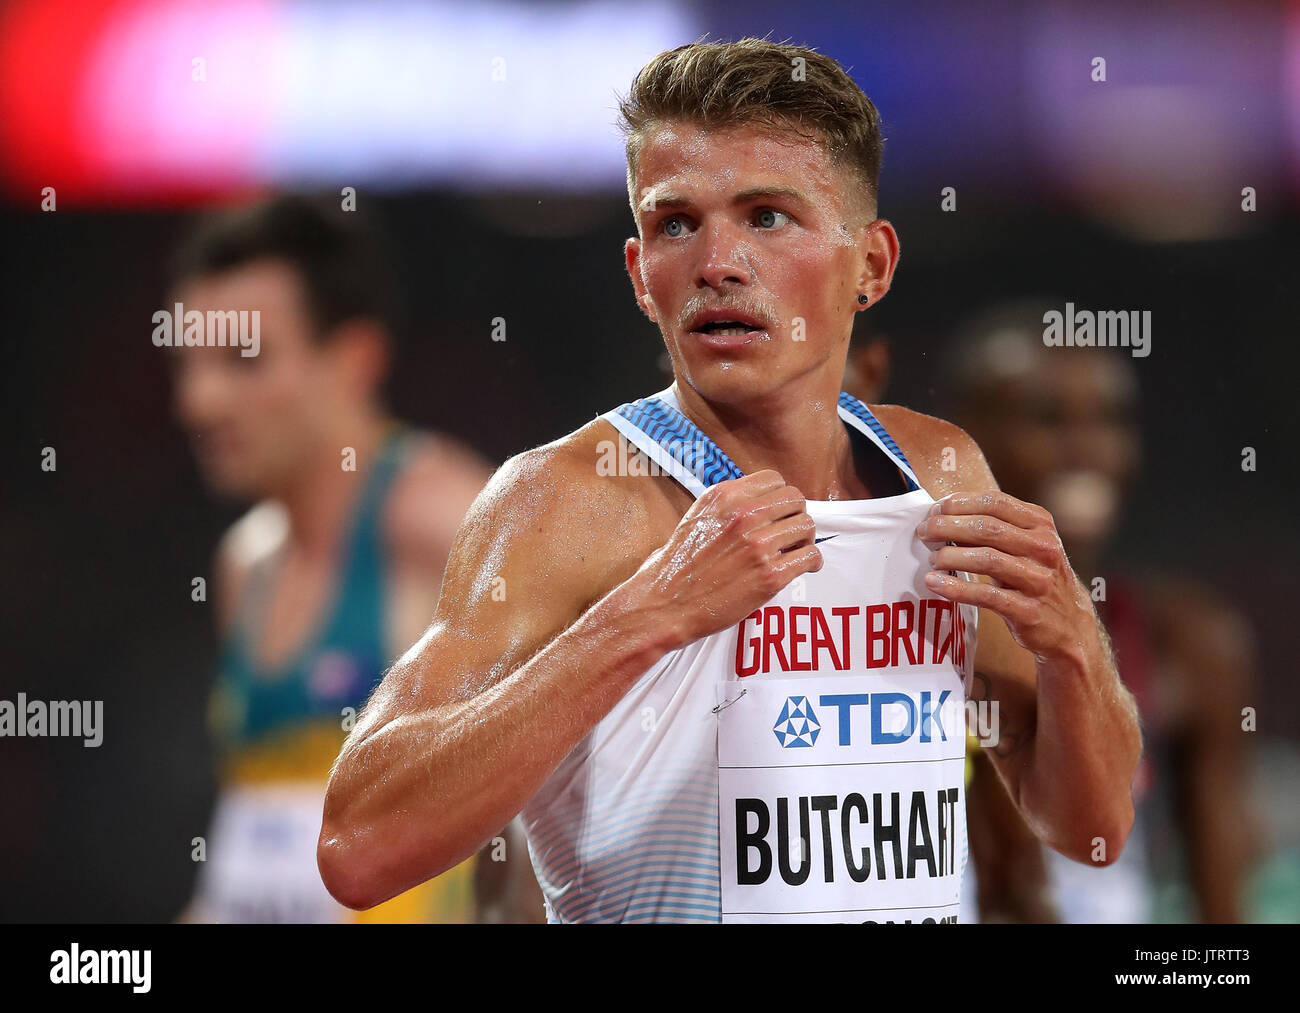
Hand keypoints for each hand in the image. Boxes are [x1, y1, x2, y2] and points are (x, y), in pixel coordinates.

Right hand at [623, 469, 822, 648]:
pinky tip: (804, 567)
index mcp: (725, 496)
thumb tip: (758, 503)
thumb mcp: (696, 518)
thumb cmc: (676, 566)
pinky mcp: (770, 575)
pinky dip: (812, 562)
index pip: (774, 479)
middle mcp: (744, 515)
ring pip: (807, 527)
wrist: (663, 604)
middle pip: (795, 500)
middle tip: (791, 532)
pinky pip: (810, 557)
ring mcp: (759, 545)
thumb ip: (728, 506)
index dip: (779, 496)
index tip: (778, 511)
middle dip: (796, 515)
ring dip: (805, 539)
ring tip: (797, 551)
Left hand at [915, 491, 1093, 659]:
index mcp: (1040, 524)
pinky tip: (934, 583)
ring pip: (987, 558)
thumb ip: (993, 527)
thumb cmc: (1034, 576)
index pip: (994, 502)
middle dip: (947, 527)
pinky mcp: (1029, 610)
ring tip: (932, 559)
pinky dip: (956, 587)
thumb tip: (942, 515)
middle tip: (924, 533)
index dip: (958, 503)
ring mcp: (1039, 580)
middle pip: (986, 528)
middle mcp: (1043, 548)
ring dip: (950, 556)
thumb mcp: (1024, 545)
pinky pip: (986, 595)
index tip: (934, 511)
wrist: (1068, 625)